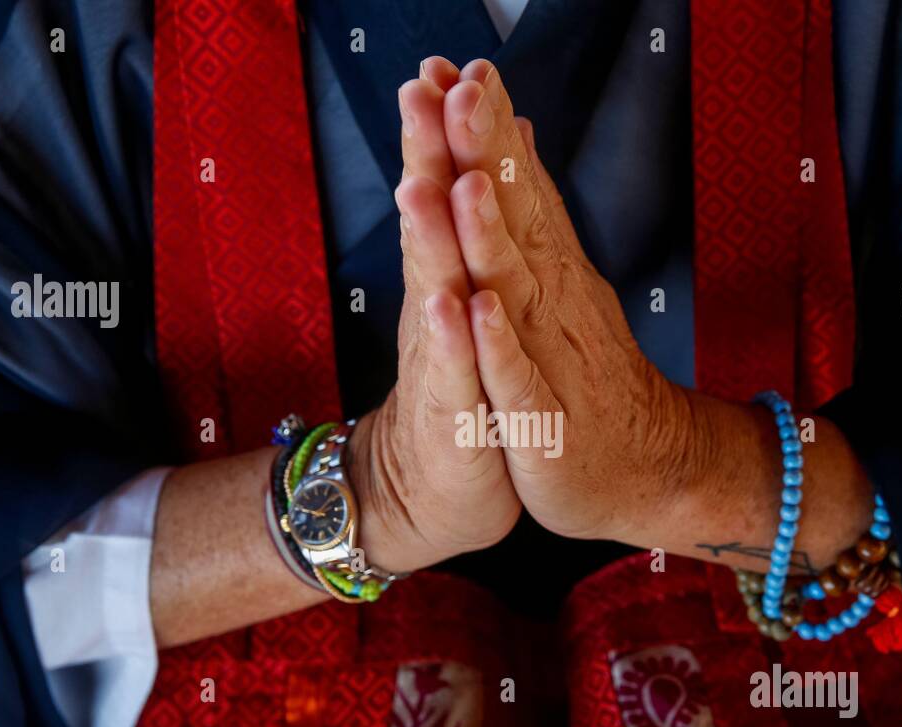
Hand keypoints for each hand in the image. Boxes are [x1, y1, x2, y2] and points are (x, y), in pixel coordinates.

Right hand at [346, 58, 520, 572]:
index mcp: (454, 277)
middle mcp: (442, 309)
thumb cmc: (466, 388)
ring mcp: (445, 360)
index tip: (452, 63)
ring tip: (424, 180)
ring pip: (437, 288)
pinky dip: (452, 338)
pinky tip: (448, 303)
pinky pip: (454, 373)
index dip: (451, 133)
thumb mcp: (476, 306)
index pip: (452, 193)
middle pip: (434, 224)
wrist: (438, 487)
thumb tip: (481, 161)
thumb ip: (474, 235)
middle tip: (421, 88)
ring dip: (431, 234)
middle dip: (428, 157)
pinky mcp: (456, 415)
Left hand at [431, 60, 692, 542]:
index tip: (456, 66)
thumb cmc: (588, 374)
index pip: (516, 188)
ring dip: (490, 236)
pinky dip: (501, 344)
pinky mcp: (542, 417)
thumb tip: (514, 133)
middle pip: (515, 220)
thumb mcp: (560, 282)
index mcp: (548, 269)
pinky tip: (485, 307)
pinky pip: (518, 377)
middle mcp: (550, 301)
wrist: (645, 466)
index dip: (485, 130)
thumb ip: (534, 208)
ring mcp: (548, 357)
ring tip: (466, 182)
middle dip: (484, 156)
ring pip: (515, 289)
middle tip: (460, 88)